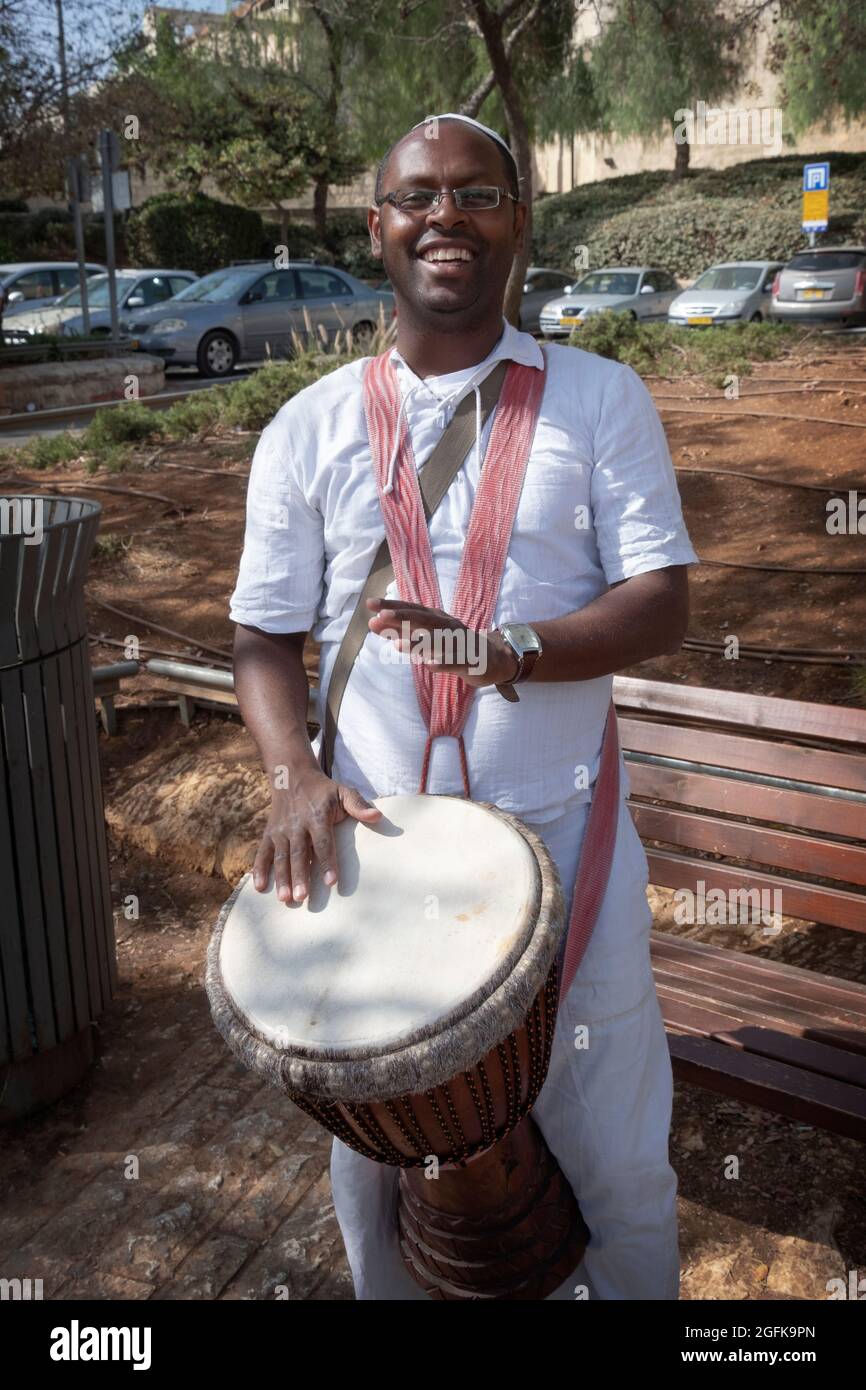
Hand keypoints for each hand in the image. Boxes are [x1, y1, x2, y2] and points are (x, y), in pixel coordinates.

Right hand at [253, 767, 381, 904]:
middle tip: (302, 897)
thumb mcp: (343, 791)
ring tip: (285, 899)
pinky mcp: (269, 834)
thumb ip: (358, 805)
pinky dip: (259, 870)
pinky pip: (263, 853)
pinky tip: (259, 888)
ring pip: (281, 856)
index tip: (331, 882)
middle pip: (299, 853)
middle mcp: (297, 825)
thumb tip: (377, 816)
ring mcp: (281, 830)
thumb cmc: (324, 790)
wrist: (292, 776)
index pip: (323, 842)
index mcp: (317, 816)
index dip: (326, 861)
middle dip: (300, 875)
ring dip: (282, 878)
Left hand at [366, 598, 519, 687]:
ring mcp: (459, 643)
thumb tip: (373, 623)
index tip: (369, 604)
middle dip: (402, 618)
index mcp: (436, 618)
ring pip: (438, 641)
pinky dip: (443, 663)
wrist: (491, 658)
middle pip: (423, 620)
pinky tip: (429, 665)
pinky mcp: (470, 661)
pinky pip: (456, 662)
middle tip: (381, 617)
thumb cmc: (453, 645)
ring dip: (418, 642)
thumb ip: (401, 631)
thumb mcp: (426, 634)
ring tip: (397, 644)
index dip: (391, 605)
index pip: (411, 609)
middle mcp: (447, 626)